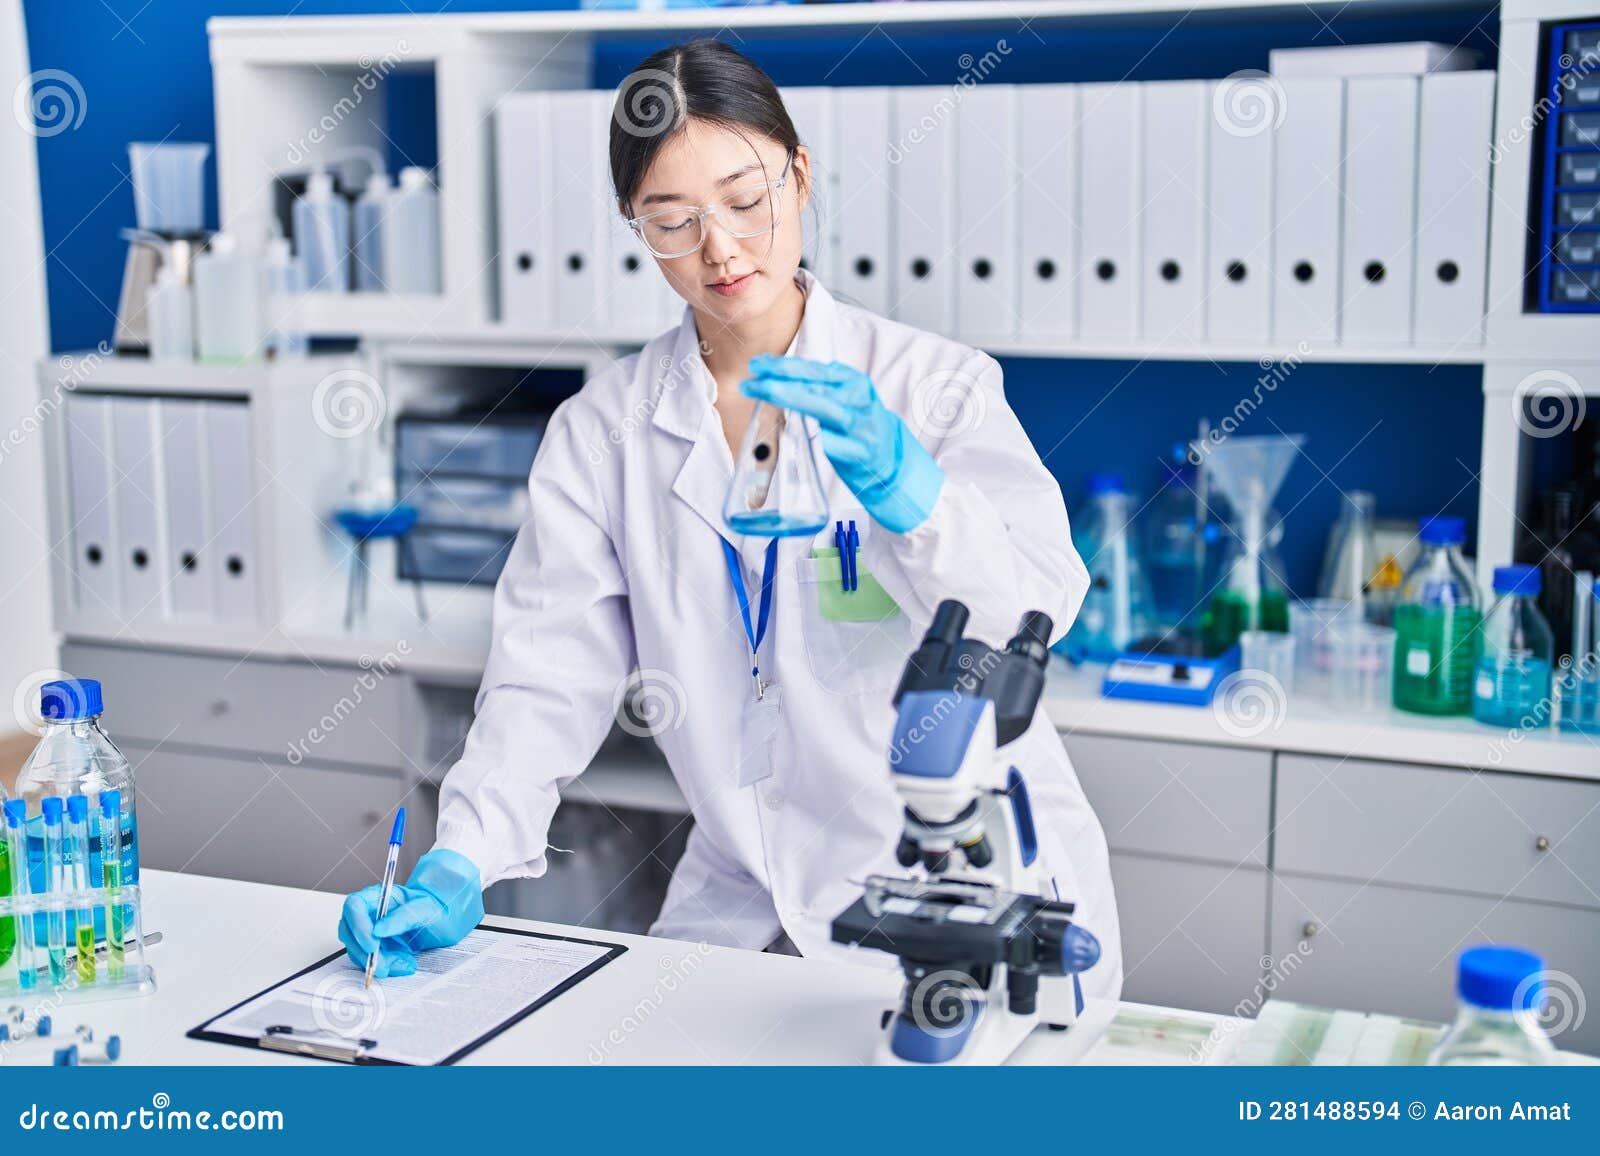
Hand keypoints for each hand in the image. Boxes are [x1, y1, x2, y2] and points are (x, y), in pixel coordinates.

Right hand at [339, 848, 484, 977]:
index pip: (354, 906)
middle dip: (364, 952)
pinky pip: (370, 961)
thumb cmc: (438, 908)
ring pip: (358, 950)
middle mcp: (371, 914)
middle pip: (349, 931)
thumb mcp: (427, 909)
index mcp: (380, 896)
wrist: (446, 922)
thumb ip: (403, 916)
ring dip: (377, 962)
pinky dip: (385, 966)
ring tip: (404, 963)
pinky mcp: (376, 948)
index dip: (357, 926)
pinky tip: (404, 964)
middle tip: (384, 965)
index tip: (372, 945)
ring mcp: (371, 932)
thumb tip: (379, 928)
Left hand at [740, 354, 943, 532]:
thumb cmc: (855, 426)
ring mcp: (860, 426)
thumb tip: (771, 370)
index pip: (811, 369)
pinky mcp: (862, 453)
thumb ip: (812, 385)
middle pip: (814, 385)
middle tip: (752, 379)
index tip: (757, 364)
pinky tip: (813, 438)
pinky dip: (828, 442)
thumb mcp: (840, 397)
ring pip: (826, 408)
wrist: (889, 458)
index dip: (782, 366)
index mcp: (850, 381)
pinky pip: (840, 446)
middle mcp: (856, 398)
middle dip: (780, 380)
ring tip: (766, 392)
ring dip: (794, 398)